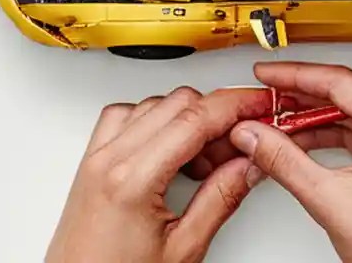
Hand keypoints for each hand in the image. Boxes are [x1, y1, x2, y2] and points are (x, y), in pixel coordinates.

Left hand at [47, 86, 273, 262]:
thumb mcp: (182, 249)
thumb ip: (220, 199)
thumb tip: (249, 164)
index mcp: (131, 180)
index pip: (195, 119)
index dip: (235, 105)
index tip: (261, 103)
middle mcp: (108, 161)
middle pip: (176, 103)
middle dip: (217, 113)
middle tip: (244, 139)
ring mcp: (95, 159)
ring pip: (152, 105)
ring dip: (187, 120)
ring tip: (209, 158)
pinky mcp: (90, 165)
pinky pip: (126, 119)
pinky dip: (156, 123)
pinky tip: (173, 152)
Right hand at [228, 63, 351, 262]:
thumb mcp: (331, 200)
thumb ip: (283, 160)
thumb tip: (256, 135)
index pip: (342, 83)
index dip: (296, 76)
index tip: (268, 73)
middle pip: (351, 97)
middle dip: (303, 100)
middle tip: (267, 99)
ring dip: (319, 120)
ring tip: (279, 122)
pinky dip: (340, 138)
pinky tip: (308, 141)